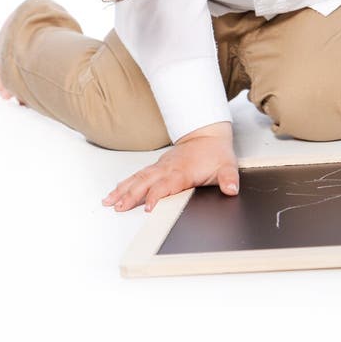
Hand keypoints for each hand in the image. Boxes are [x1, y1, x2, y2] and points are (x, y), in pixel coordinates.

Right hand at [101, 121, 238, 212]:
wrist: (208, 134)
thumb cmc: (215, 152)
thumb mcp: (228, 165)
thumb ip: (229, 178)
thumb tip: (232, 189)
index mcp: (183, 171)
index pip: (167, 185)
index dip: (157, 196)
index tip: (148, 208)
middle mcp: (168, 168)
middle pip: (146, 182)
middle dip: (131, 194)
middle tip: (118, 206)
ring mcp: (161, 166)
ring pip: (138, 178)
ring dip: (123, 189)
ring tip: (109, 201)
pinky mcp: (157, 166)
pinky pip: (138, 175)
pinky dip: (125, 183)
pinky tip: (116, 191)